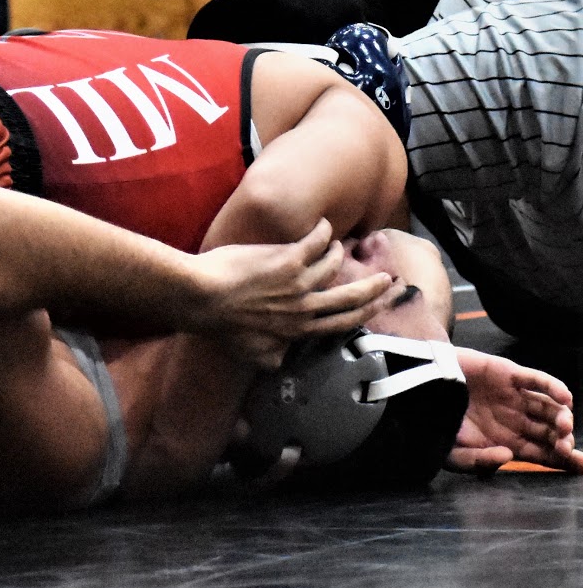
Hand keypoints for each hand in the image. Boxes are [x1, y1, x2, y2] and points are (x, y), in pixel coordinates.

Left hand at [186, 219, 391, 367]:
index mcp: (296, 330)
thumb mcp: (249, 351)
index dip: (364, 314)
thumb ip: (270, 356)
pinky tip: (322, 225)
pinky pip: (316, 240)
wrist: (199, 298)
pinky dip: (322, 231)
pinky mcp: (288, 259)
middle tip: (389, 278)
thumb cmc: (218, 325)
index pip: (341, 323)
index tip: (378, 306)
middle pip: (350, 298)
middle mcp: (303, 308)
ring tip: (337, 245)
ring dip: (337, 252)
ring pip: (332, 264)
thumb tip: (282, 362)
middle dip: (373, 288)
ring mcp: (298, 283)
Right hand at [446, 348, 582, 474]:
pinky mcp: (508, 374)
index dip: (566, 460)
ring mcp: (514, 397)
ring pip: (550, 408)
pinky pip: (538, 381)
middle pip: (552, 433)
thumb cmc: (433, 423)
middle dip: (564, 442)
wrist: (416, 388)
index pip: (544, 453)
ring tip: (563, 427)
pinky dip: (554, 388)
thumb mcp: (451, 453)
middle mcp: (516, 420)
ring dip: (562, 418)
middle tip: (565, 448)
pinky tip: (564, 399)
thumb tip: (508, 457)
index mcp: (507, 441)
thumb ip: (478, 461)